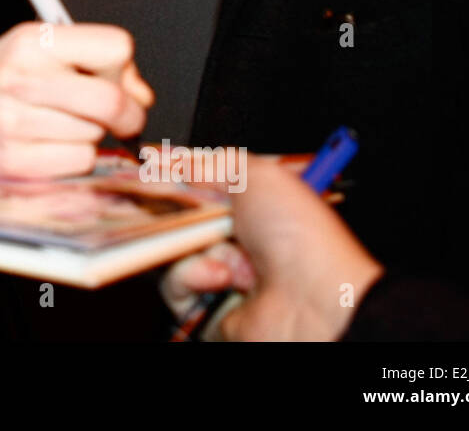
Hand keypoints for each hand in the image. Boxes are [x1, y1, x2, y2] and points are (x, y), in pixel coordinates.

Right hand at [0, 22, 150, 176]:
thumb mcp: (34, 49)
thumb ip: (90, 62)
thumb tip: (141, 96)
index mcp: (31, 41)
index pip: (116, 47)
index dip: (123, 67)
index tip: (114, 78)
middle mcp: (21, 79)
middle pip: (112, 99)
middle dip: (128, 113)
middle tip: (121, 117)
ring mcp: (14, 124)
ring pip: (96, 135)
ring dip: (90, 135)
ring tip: (57, 125)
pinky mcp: (13, 164)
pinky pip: (78, 163)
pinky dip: (73, 158)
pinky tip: (46, 146)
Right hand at [160, 156, 382, 340]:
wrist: (309, 299)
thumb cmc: (299, 235)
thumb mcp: (258, 174)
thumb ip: (212, 162)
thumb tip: (177, 162)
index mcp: (253, 208)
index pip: (201, 189)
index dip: (180, 181)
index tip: (160, 173)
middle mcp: (236, 241)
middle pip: (179, 219)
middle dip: (173, 212)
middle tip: (173, 207)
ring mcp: (219, 275)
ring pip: (171, 250)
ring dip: (192, 246)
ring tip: (225, 254)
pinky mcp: (204, 307)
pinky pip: (173, 284)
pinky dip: (191, 276)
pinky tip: (221, 277)